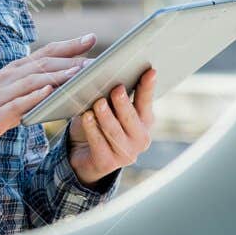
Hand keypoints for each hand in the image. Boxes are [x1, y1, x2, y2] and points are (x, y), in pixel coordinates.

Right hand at [0, 33, 97, 156]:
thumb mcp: (8, 93)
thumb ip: (31, 87)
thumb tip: (60, 85)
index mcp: (14, 71)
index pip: (45, 52)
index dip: (69, 44)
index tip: (92, 38)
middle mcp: (9, 77)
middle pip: (43, 63)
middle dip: (70, 58)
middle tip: (96, 58)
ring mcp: (2, 94)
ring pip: (33, 80)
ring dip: (57, 75)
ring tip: (79, 73)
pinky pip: (17, 103)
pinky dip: (33, 96)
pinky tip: (48, 93)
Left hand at [67, 67, 156, 185]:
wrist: (85, 155)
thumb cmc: (100, 125)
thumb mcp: (110, 109)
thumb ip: (114, 96)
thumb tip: (109, 73)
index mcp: (144, 122)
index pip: (146, 102)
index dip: (148, 87)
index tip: (150, 71)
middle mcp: (140, 139)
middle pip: (131, 118)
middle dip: (123, 103)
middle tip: (116, 89)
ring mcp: (125, 153)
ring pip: (114, 131)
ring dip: (106, 116)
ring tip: (98, 102)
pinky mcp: (107, 163)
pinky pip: (98, 144)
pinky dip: (92, 129)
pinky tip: (86, 117)